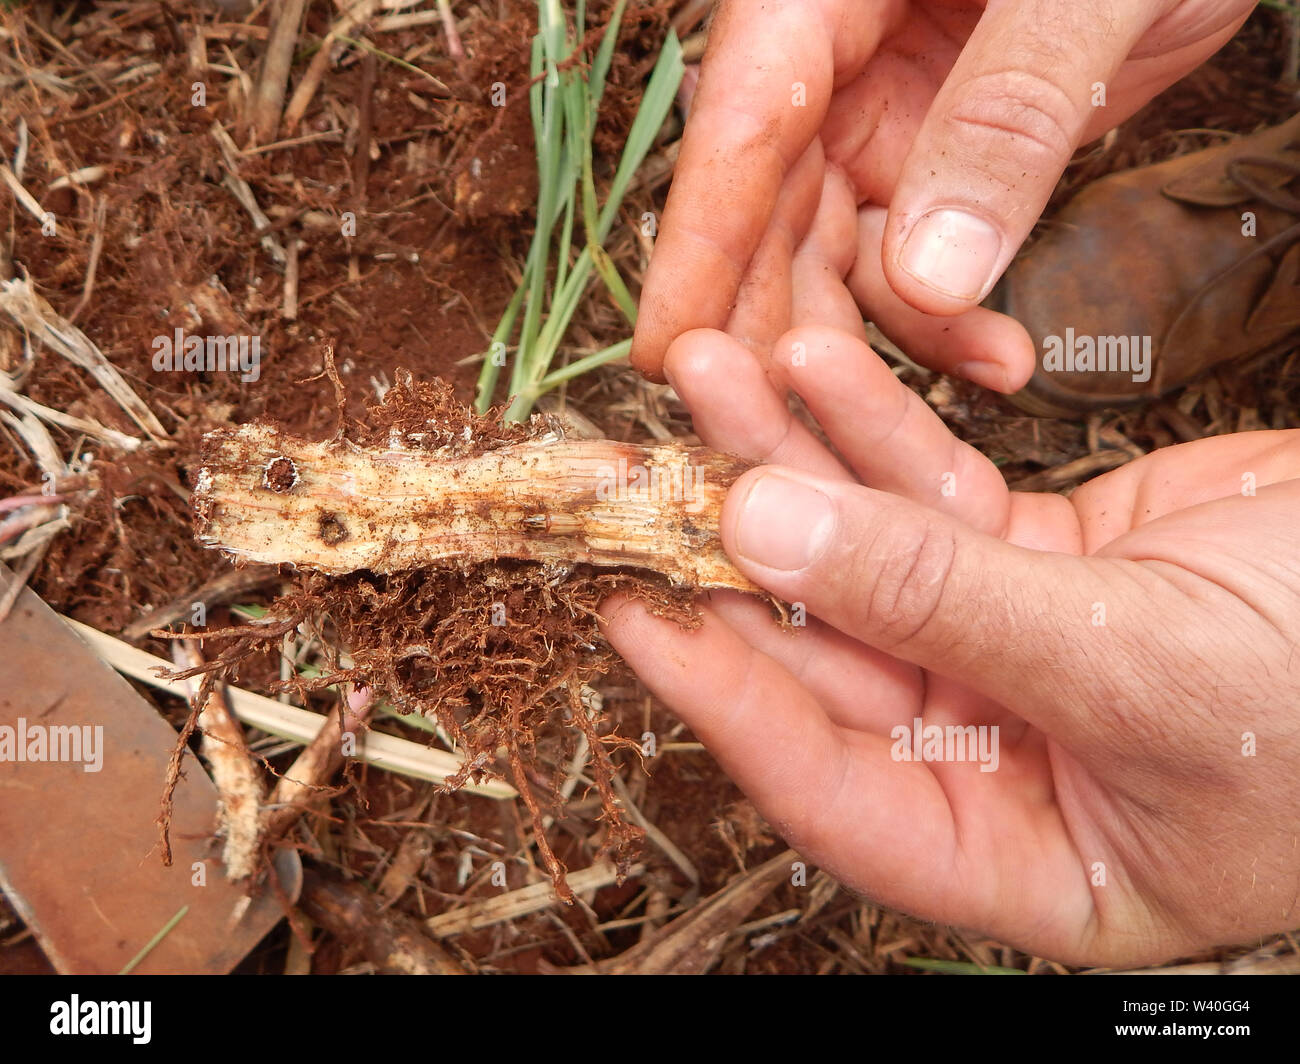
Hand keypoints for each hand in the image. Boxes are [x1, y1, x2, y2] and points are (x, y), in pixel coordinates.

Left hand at [604, 326, 1299, 965]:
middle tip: (651, 461)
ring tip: (711, 374)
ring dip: (790, 460)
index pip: (829, 789)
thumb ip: (944, 604)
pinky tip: (816, 367)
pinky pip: (932, 496)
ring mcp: (1008, 652)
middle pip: (826, 654)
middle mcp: (993, 758)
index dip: (726, 702)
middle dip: (740, 547)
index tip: (634, 610)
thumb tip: (765, 530)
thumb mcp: (1138, 664)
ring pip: (865, 555)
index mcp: (1017, 854)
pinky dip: (877, 429)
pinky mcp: (1036, 560)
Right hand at [631, 0, 1254, 391]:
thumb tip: (930, 277)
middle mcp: (837, 63)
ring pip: (838, 255)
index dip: (699, 248)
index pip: (741, 127)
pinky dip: (952, 323)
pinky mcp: (945, 159)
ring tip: (933, 409)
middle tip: (781, 429)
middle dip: (775, 324)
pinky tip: (995, 363)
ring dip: (878, 342)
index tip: (668, 355)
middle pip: (772, 211)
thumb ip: (1008, 114)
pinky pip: (923, 262)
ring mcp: (889, 116)